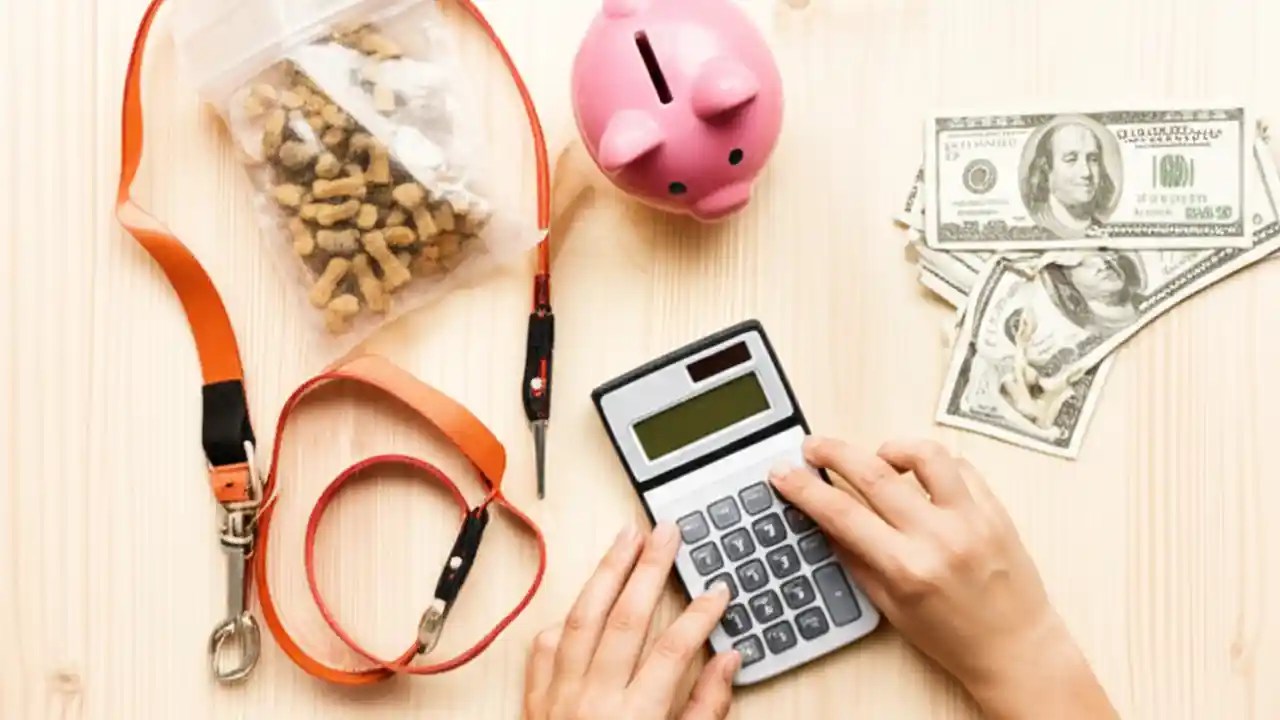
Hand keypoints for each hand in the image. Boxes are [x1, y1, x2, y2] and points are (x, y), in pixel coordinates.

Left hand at [523, 522, 740, 719]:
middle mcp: (593, 700)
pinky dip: (567, 618)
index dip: (700, 615)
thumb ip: (705, 710)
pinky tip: (584, 596)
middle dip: (649, 569)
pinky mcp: (536, 700)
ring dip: (605, 572)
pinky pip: (546, 646)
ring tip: (625, 537)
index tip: (718, 589)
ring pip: (581, 617)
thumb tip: (728, 660)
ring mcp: (559, 697)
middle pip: (624, 618)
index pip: (674, 650)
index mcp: (634, 718)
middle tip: (668, 532)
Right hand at [768, 437, 1117, 719]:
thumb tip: (824, 520)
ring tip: (880, 457)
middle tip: (814, 447)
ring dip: (891, 448)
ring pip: (925, 455)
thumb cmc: (954, 638)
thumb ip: (856, 559)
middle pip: (873, 472)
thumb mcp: (891, 607)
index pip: (841, 513)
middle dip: (833, 452)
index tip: (784, 473)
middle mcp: (939, 538)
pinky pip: (961, 467)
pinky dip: (934, 465)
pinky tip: (922, 478)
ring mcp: (972, 519)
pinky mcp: (996, 510)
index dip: (804, 488)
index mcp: (906, 568)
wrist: (1017, 649)